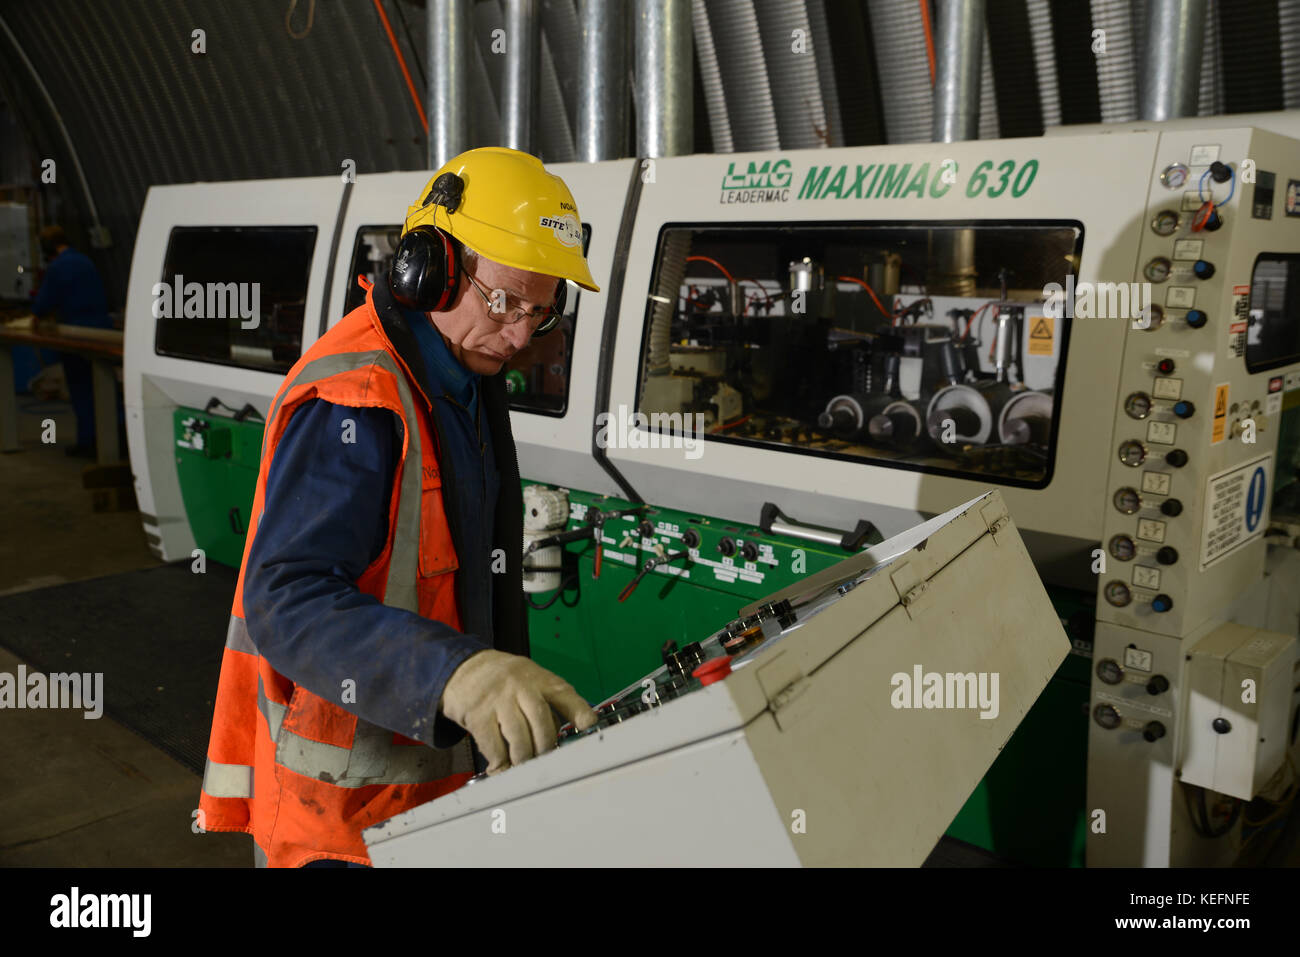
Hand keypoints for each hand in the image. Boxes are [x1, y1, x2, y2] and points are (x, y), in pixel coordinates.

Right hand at [440, 650, 596, 773]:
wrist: (462, 669)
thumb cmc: (503, 680)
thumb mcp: (528, 679)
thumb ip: (546, 703)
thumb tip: (560, 738)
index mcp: (538, 679)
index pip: (563, 693)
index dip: (578, 710)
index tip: (589, 725)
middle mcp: (520, 686)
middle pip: (540, 719)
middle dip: (545, 745)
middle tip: (544, 758)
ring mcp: (497, 699)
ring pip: (518, 736)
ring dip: (524, 757)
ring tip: (524, 763)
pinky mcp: (477, 715)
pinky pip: (494, 745)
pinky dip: (501, 763)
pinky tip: (502, 766)